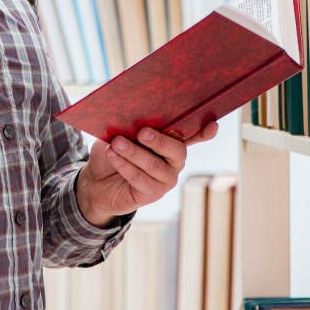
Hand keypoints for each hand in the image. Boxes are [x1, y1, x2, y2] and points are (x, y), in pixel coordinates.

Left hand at [75, 121, 218, 226]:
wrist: (96, 179)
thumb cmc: (112, 149)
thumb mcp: (119, 132)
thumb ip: (131, 125)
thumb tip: (132, 116)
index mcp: (170, 141)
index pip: (193, 136)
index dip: (204, 132)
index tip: (213, 124)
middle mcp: (173, 161)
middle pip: (177, 150)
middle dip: (160, 141)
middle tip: (142, 131)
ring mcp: (165, 179)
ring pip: (154, 165)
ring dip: (134, 152)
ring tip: (116, 143)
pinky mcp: (152, 193)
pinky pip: (140, 178)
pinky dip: (124, 164)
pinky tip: (112, 154)